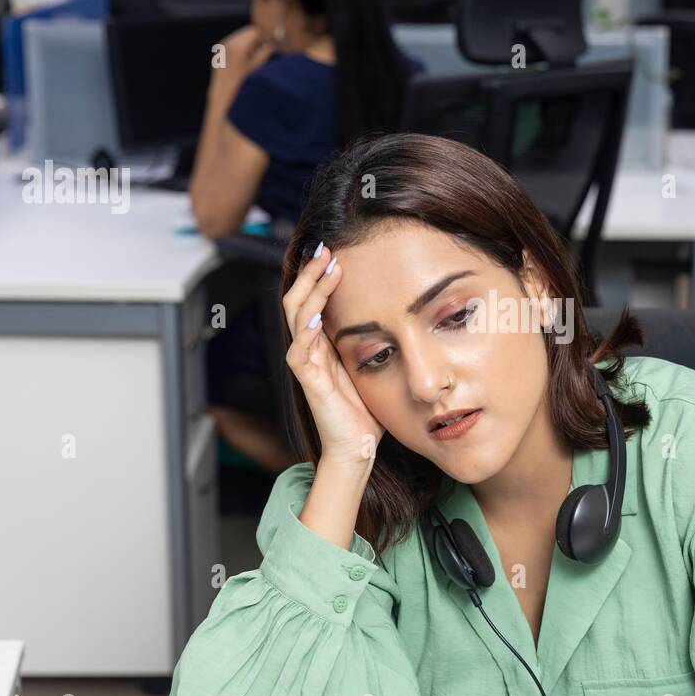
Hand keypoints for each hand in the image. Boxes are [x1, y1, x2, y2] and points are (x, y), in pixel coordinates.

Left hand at [209, 25, 273, 101]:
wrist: (224, 95)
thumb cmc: (243, 84)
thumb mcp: (257, 67)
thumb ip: (265, 52)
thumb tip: (272, 43)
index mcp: (238, 46)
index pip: (255, 31)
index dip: (265, 36)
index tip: (272, 43)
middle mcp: (228, 43)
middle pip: (247, 32)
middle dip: (257, 38)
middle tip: (266, 49)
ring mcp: (223, 46)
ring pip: (240, 36)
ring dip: (249, 43)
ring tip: (254, 57)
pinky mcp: (220, 50)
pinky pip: (234, 43)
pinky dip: (242, 46)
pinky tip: (245, 60)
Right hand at [282, 244, 384, 470]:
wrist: (356, 447)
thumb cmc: (364, 410)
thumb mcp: (371, 364)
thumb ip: (375, 341)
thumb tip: (398, 312)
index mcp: (322, 343)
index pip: (312, 299)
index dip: (319, 275)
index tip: (336, 251)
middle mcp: (309, 349)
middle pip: (298, 299)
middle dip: (311, 272)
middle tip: (327, 248)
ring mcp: (306, 364)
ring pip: (296, 317)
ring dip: (311, 290)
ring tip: (327, 269)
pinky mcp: (308, 383)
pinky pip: (300, 352)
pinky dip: (306, 331)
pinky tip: (317, 315)